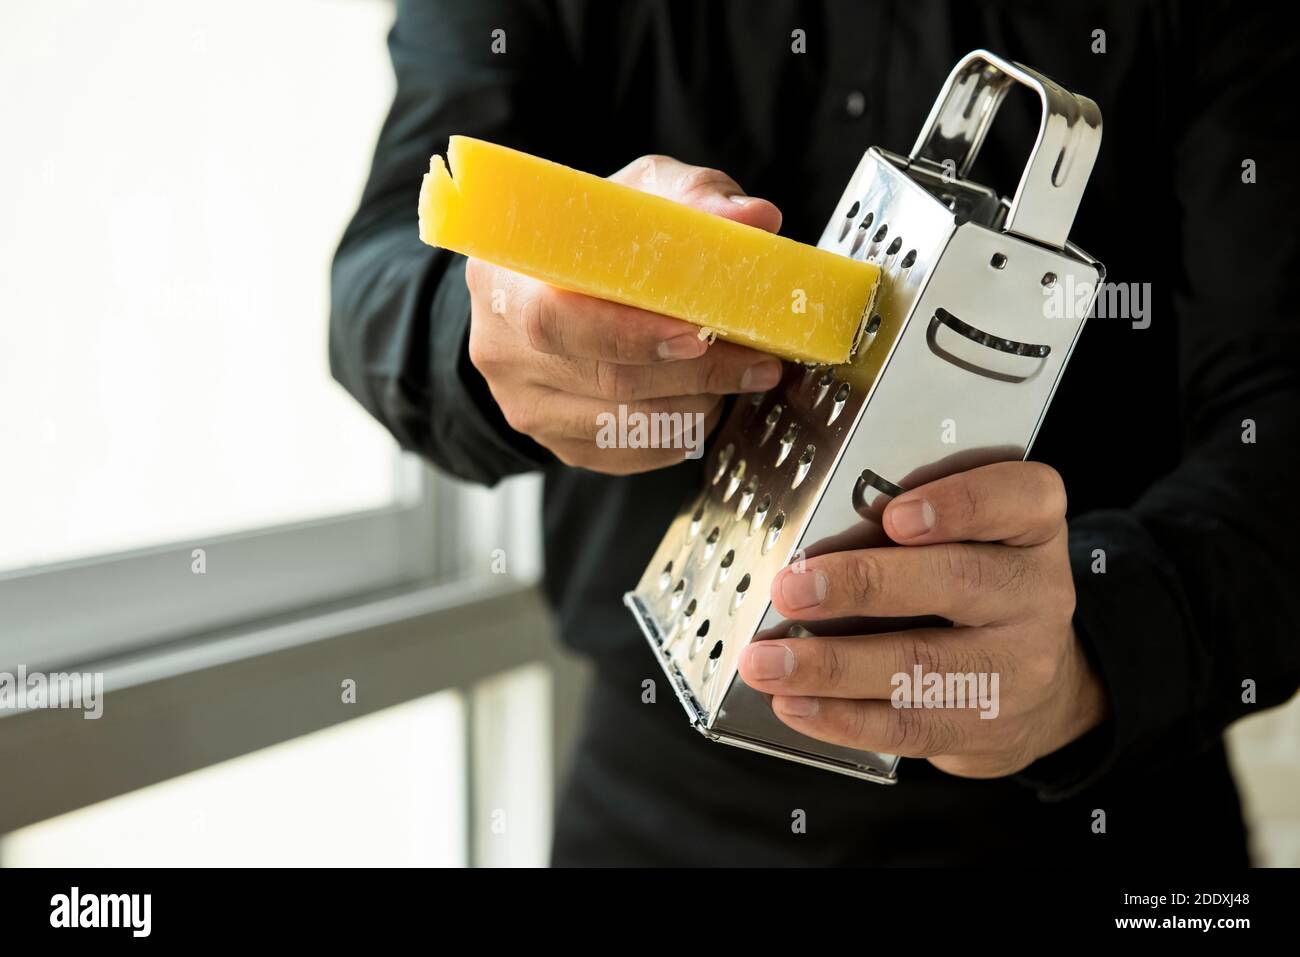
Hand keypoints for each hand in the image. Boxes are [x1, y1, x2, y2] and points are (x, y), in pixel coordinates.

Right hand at [465, 155, 784, 474]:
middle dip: (696, 373)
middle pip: (607, 378)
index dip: (631, 333)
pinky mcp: (558, 443)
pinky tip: (704, 399)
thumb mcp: (638, 199)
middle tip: (758, 361)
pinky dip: (681, 430)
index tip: (699, 332)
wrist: (548, 291)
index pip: (557, 318)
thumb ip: (694, 201)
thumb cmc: (596, 241)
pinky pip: (631, 453)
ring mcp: (526, 404)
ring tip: (738, 373)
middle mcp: (503, 347)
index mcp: (506, 275)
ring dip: (699, 403)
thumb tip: (757, 219)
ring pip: (628, 424)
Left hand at [736, 461, 1107, 777]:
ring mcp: (1018, 667)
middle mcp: (1037, 594)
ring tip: (768, 664)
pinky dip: (841, 717)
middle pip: (957, 581)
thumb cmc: (978, 593)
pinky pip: (908, 726)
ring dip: (831, 666)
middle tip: (791, 590)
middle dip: (863, 585)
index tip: (894, 515)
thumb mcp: (973, 539)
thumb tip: (815, 548)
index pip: (1021, 498)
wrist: (1041, 696)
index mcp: (1032, 528)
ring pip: (922, 666)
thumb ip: (911, 528)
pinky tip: (794, 704)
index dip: (960, 503)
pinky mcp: (986, 728)